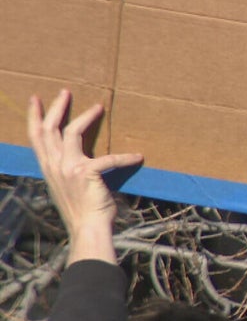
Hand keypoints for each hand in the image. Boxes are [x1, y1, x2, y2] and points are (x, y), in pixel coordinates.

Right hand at [27, 90, 142, 263]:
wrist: (87, 228)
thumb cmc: (82, 209)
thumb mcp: (66, 186)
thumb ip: (67, 169)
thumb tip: (77, 160)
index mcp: (48, 167)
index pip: (36, 137)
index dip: (34, 117)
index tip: (35, 99)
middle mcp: (54, 165)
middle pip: (49, 128)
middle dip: (55, 108)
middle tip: (65, 92)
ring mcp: (68, 168)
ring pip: (71, 132)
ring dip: (85, 116)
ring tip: (99, 106)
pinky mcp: (86, 173)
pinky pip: (108, 159)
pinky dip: (125, 157)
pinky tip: (138, 156)